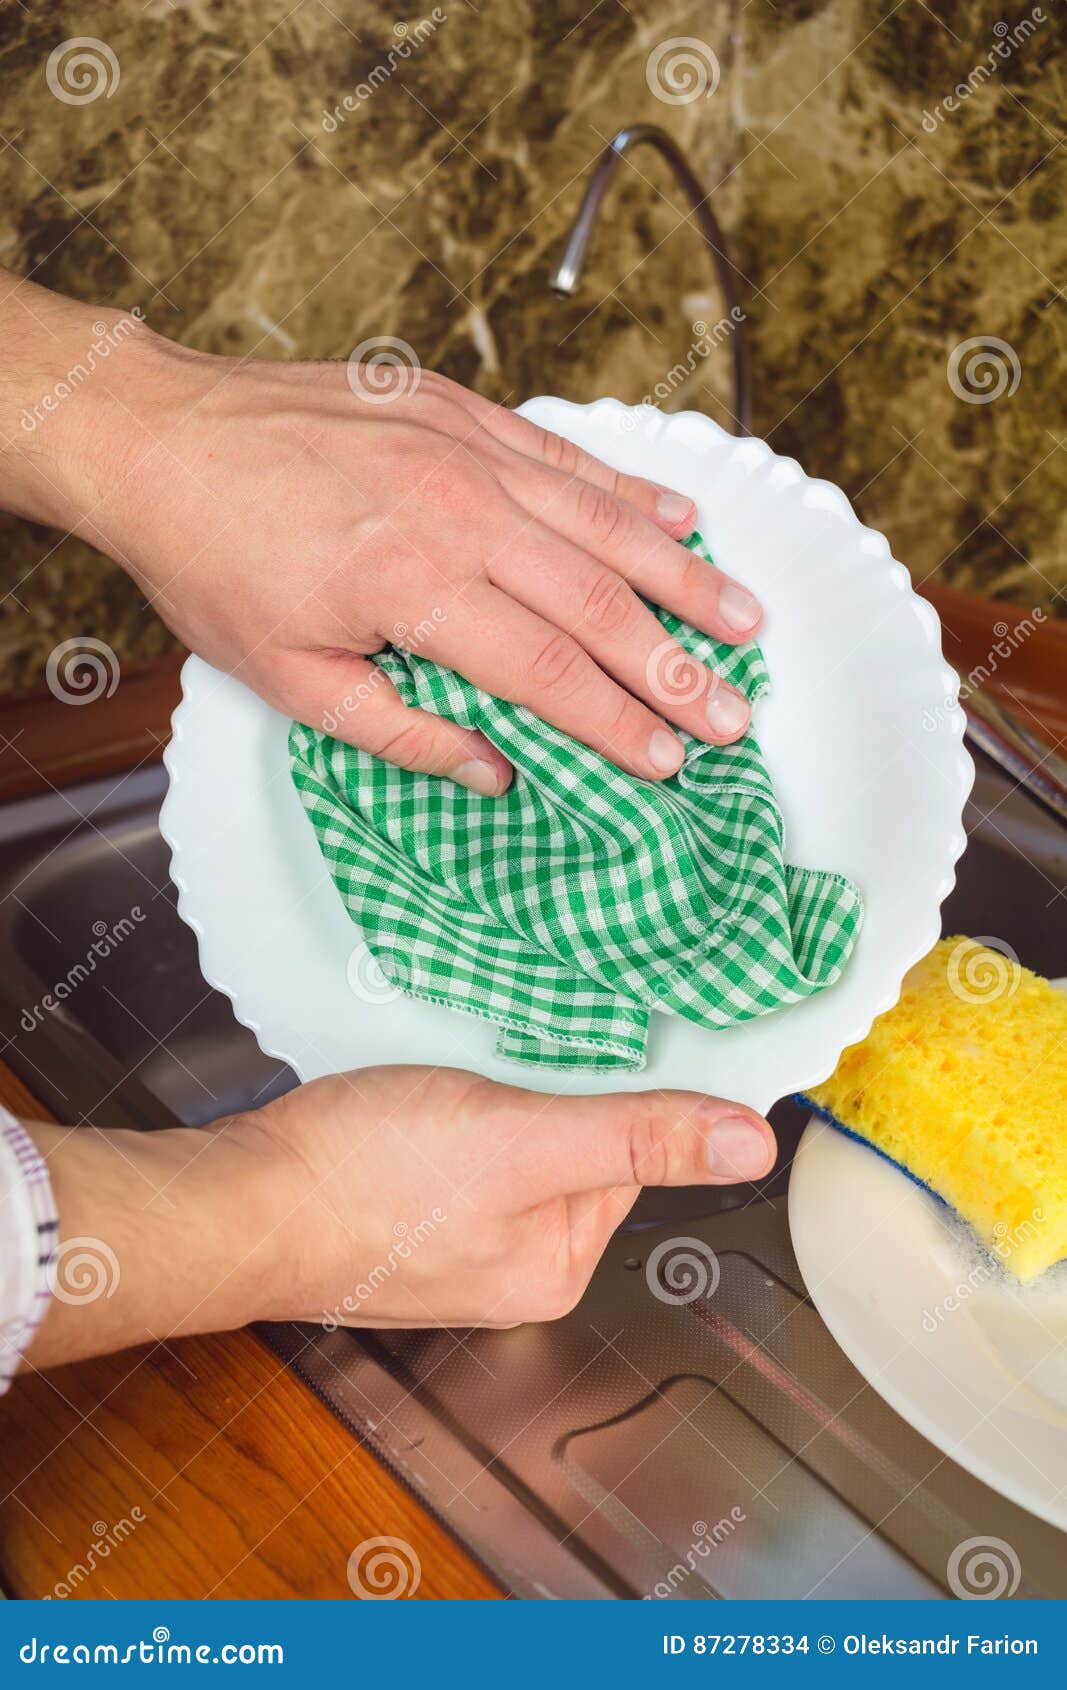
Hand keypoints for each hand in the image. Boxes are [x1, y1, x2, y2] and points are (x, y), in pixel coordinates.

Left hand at [0, 276, 761, 790]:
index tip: (671, 761)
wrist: (157, 434)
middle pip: (599, 602)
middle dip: (676, 668)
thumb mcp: (287, 677)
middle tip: (734, 714)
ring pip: (605, 524)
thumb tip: (495, 771)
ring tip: (746, 623)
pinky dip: (632, 493)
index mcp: (414, 587)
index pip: (548, 672)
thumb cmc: (212, 561)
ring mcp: (466, 450)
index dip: (619, 724)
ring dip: (683, 580)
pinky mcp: (460, 409)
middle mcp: (458, 511)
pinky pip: (568, 456)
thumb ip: (401, 730)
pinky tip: (680, 523)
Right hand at [24, 1067, 775, 1366]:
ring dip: (501, 1090)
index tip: (605, 1026)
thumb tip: (755, 1145)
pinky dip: (455, 1107)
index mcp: (560, 1261)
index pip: (633, 1150)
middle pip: (578, 1144)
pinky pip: (463, 1149)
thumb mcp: (520, 1142)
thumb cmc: (364, 1178)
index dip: (621, 1081)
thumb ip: (637, 1138)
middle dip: (554, 1084)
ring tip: (463, 1062)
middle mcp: (518, 1263)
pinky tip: (425, 1085)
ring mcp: (458, 1241)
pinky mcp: (408, 1211)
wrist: (237, 1198)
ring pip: (516, 1140)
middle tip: (516, 1039)